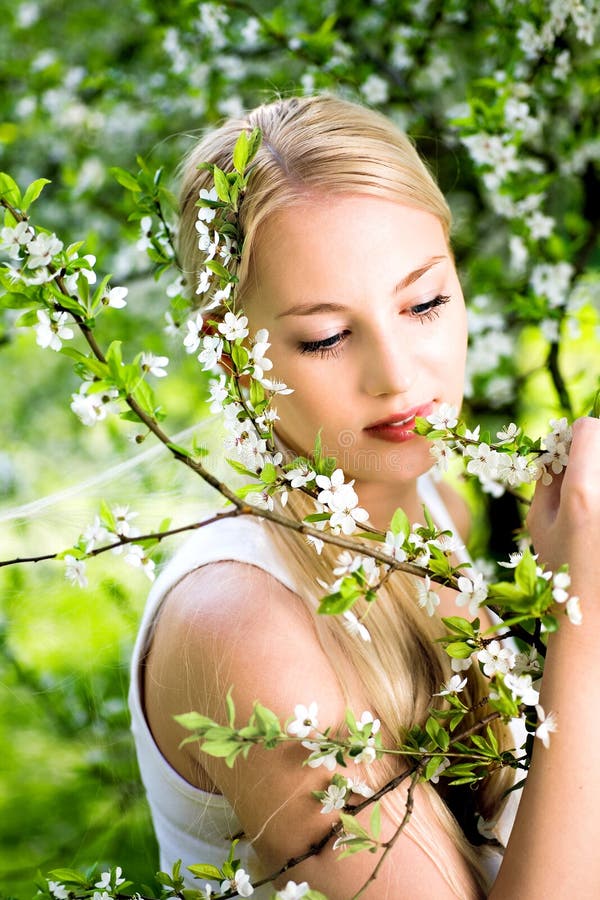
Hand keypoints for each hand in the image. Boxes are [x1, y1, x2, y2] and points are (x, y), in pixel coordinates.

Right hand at [527, 416, 599, 597]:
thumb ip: (546, 480)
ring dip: (598, 475)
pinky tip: (594, 520)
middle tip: (578, 477)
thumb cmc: (562, 572)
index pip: (589, 429)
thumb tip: (557, 451)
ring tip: (589, 506)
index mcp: (583, 494)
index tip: (568, 451)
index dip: (576, 434)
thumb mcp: (540, 524)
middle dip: (592, 452)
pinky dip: (599, 496)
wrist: (594, 616)